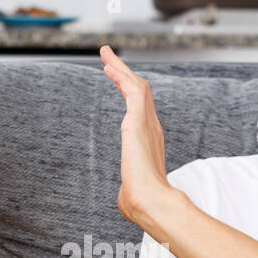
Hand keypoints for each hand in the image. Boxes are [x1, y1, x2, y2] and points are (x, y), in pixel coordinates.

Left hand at [99, 45, 176, 228]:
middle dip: (124, 74)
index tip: (119, 83)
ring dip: (121, 69)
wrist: (150, 202)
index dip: (129, 94)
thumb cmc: (141, 202)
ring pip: (137, 86)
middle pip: (139, 92)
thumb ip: (129, 189)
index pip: (139, 110)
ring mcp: (148, 122)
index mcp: (150, 142)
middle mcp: (152, 128)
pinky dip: (121, 76)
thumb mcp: (131, 191)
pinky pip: (133, 90)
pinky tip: (108, 67)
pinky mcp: (139, 121)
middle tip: (109, 59)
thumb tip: (126, 201)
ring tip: (106, 55)